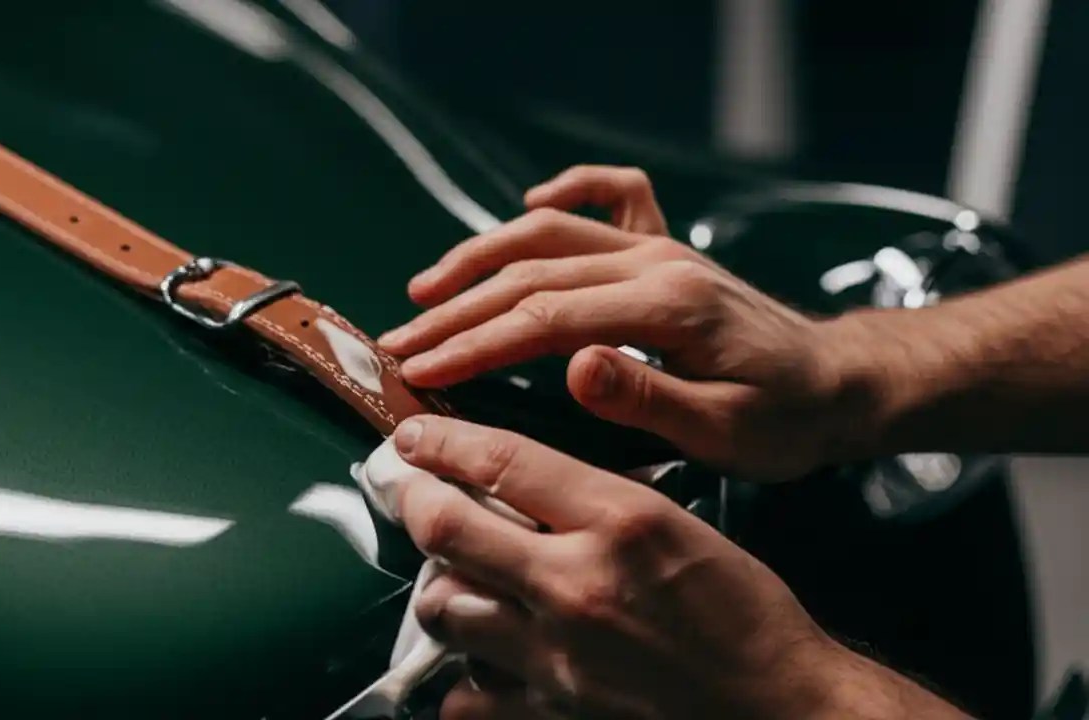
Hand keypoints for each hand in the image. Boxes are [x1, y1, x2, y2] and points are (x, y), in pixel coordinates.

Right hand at [379, 165, 856, 480]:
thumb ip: (649, 399)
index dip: (475, 344)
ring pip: (552, 235)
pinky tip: (531, 205)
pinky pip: (614, 197)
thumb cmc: (785, 421)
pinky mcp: (666, 249)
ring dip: (482, 257)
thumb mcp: (726, 432)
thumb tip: (572, 365)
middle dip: (459, 310)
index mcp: (666, 308)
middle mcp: (656, 262)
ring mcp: (661, 248)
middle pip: (533, 275)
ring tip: (425, 286)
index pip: (545, 319)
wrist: (840, 384)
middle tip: (401, 342)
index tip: (421, 369)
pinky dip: (569, 194)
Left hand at [390, 416, 965, 719]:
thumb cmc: (740, 609)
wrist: (778, 702)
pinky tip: (483, 655)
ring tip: (458, 573)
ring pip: (443, 608)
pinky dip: (464, 671)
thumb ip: (591, 499)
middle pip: (446, 529)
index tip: (415, 436)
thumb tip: (512, 482)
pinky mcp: (554, 710)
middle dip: (414, 501)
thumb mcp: (675, 521)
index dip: (444, 441)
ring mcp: (559, 654)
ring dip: (439, 584)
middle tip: (413, 494)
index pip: (503, 461)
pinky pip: (467, 692)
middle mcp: (577, 583)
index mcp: (620, 520)